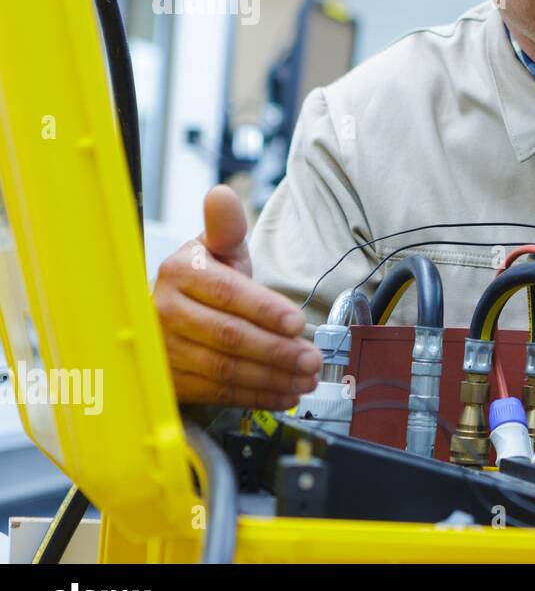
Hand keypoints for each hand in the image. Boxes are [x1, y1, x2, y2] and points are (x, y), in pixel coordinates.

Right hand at [153, 185, 320, 408]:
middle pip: (230, 336)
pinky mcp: (170, 381)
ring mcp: (164, 350)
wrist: (174, 310)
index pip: (228, 294)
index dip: (265, 310)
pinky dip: (256, 396)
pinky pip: (218, 392)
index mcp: (180, 272)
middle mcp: (165, 311)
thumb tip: (221, 194)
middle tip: (314, 359)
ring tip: (307, 378)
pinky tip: (285, 394)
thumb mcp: (218, 248)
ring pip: (226, 369)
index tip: (298, 322)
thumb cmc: (206, 277)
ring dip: (273, 377)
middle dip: (278, 351)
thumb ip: (226, 226)